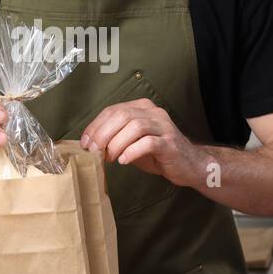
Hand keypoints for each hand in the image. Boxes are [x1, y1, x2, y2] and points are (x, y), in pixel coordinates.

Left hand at [80, 99, 211, 187]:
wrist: (188, 165)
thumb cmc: (157, 153)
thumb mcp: (132, 142)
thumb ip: (115, 138)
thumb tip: (90, 144)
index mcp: (142, 108)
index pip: (113, 110)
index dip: (96, 126)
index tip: (85, 142)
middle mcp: (153, 112)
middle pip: (122, 115)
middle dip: (103, 133)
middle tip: (94, 151)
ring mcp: (164, 126)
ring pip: (135, 126)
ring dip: (117, 143)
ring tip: (109, 158)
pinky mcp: (170, 143)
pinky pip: (148, 143)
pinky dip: (132, 151)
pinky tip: (124, 160)